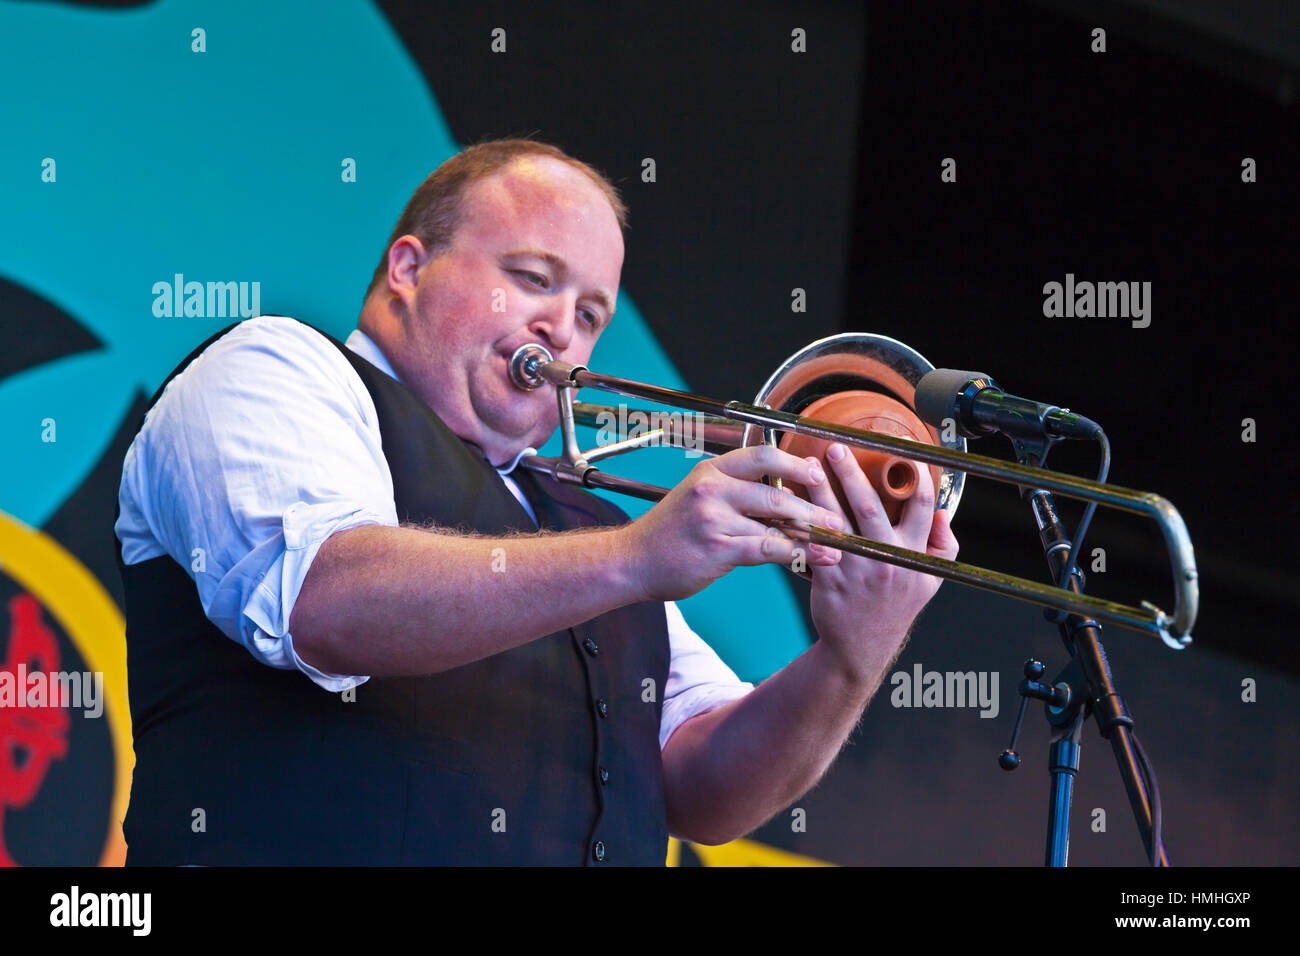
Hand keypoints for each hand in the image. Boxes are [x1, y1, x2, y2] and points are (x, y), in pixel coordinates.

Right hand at [620, 444, 845, 602]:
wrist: (632, 561)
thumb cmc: (669, 534)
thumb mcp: (697, 498)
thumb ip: (735, 493)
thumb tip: (783, 495)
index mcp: (710, 471)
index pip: (761, 455)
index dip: (795, 462)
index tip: (819, 472)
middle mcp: (712, 489)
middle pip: (776, 490)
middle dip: (813, 506)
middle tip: (838, 517)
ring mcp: (714, 518)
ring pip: (776, 521)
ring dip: (812, 532)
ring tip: (837, 540)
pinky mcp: (718, 548)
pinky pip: (768, 548)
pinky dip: (797, 553)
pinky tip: (815, 557)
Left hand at [804, 443, 959, 681]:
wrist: (861, 647)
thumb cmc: (894, 607)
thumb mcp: (931, 581)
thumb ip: (942, 546)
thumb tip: (943, 512)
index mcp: (914, 554)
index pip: (923, 507)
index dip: (917, 477)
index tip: (904, 450)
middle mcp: (887, 558)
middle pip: (871, 507)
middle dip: (853, 474)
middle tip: (837, 448)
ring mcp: (857, 568)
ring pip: (838, 521)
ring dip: (821, 491)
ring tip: (808, 465)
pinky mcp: (829, 578)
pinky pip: (814, 544)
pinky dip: (801, 521)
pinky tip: (789, 502)